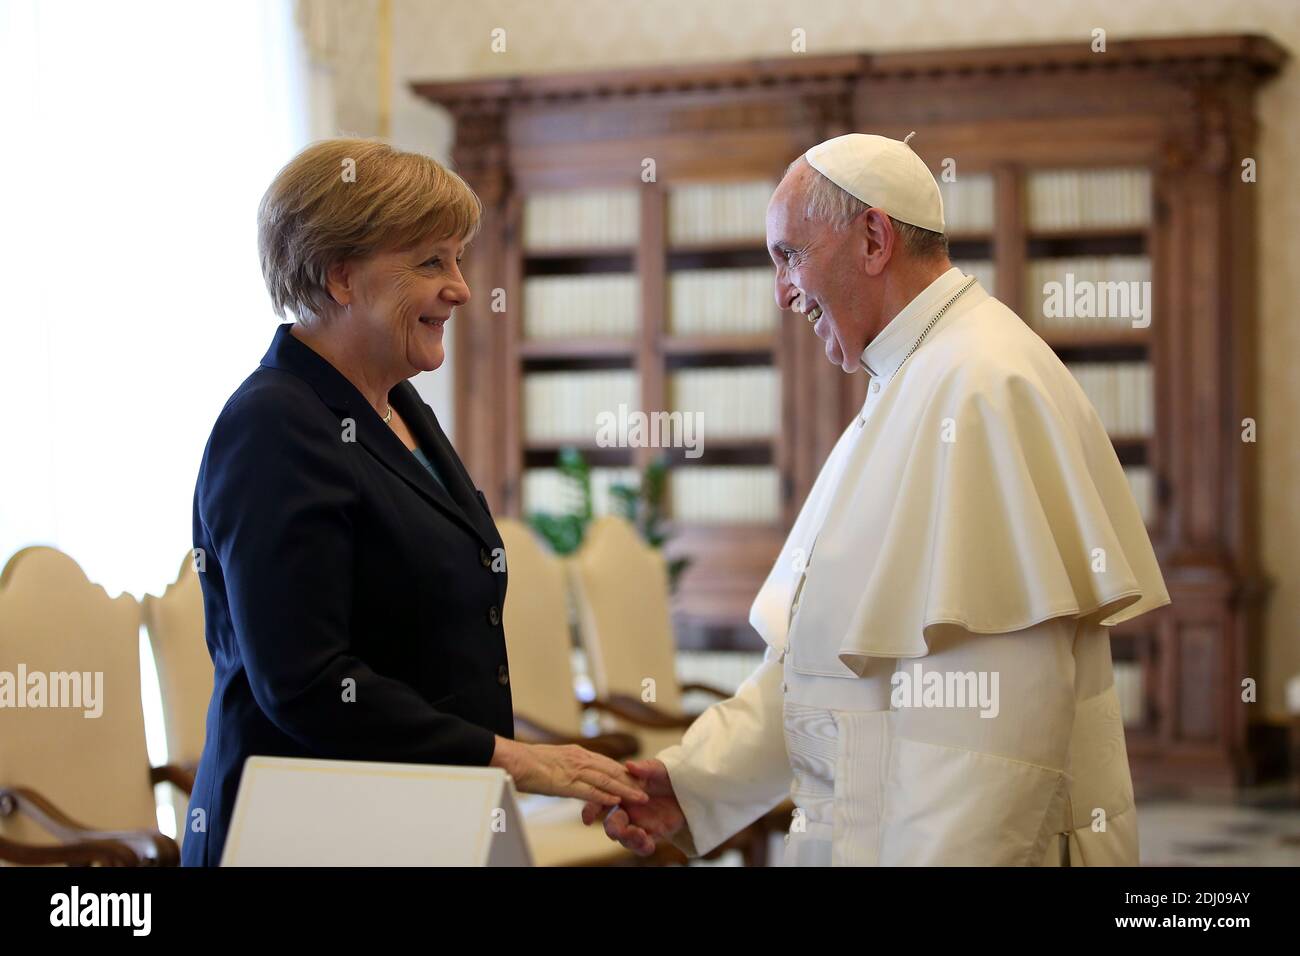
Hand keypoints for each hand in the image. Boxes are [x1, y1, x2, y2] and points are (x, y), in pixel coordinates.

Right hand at [491, 737, 647, 806]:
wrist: (513, 760)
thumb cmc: (528, 762)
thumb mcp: (553, 759)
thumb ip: (567, 765)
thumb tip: (572, 772)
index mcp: (577, 753)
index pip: (606, 762)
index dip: (624, 770)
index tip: (638, 777)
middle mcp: (579, 759)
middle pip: (612, 769)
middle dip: (631, 779)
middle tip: (648, 787)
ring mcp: (574, 770)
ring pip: (606, 780)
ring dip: (625, 789)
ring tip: (641, 797)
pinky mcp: (565, 783)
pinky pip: (588, 790)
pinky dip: (604, 796)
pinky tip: (616, 801)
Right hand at [581, 758, 683, 856]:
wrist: (690, 788)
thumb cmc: (669, 775)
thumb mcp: (660, 769)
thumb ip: (646, 768)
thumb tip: (630, 764)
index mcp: (622, 793)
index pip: (601, 801)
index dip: (591, 810)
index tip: (588, 818)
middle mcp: (627, 810)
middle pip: (611, 824)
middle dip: (612, 828)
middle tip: (621, 828)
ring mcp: (638, 824)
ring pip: (624, 838)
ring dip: (628, 839)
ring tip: (639, 834)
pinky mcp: (652, 834)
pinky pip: (642, 846)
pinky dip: (642, 847)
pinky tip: (647, 842)